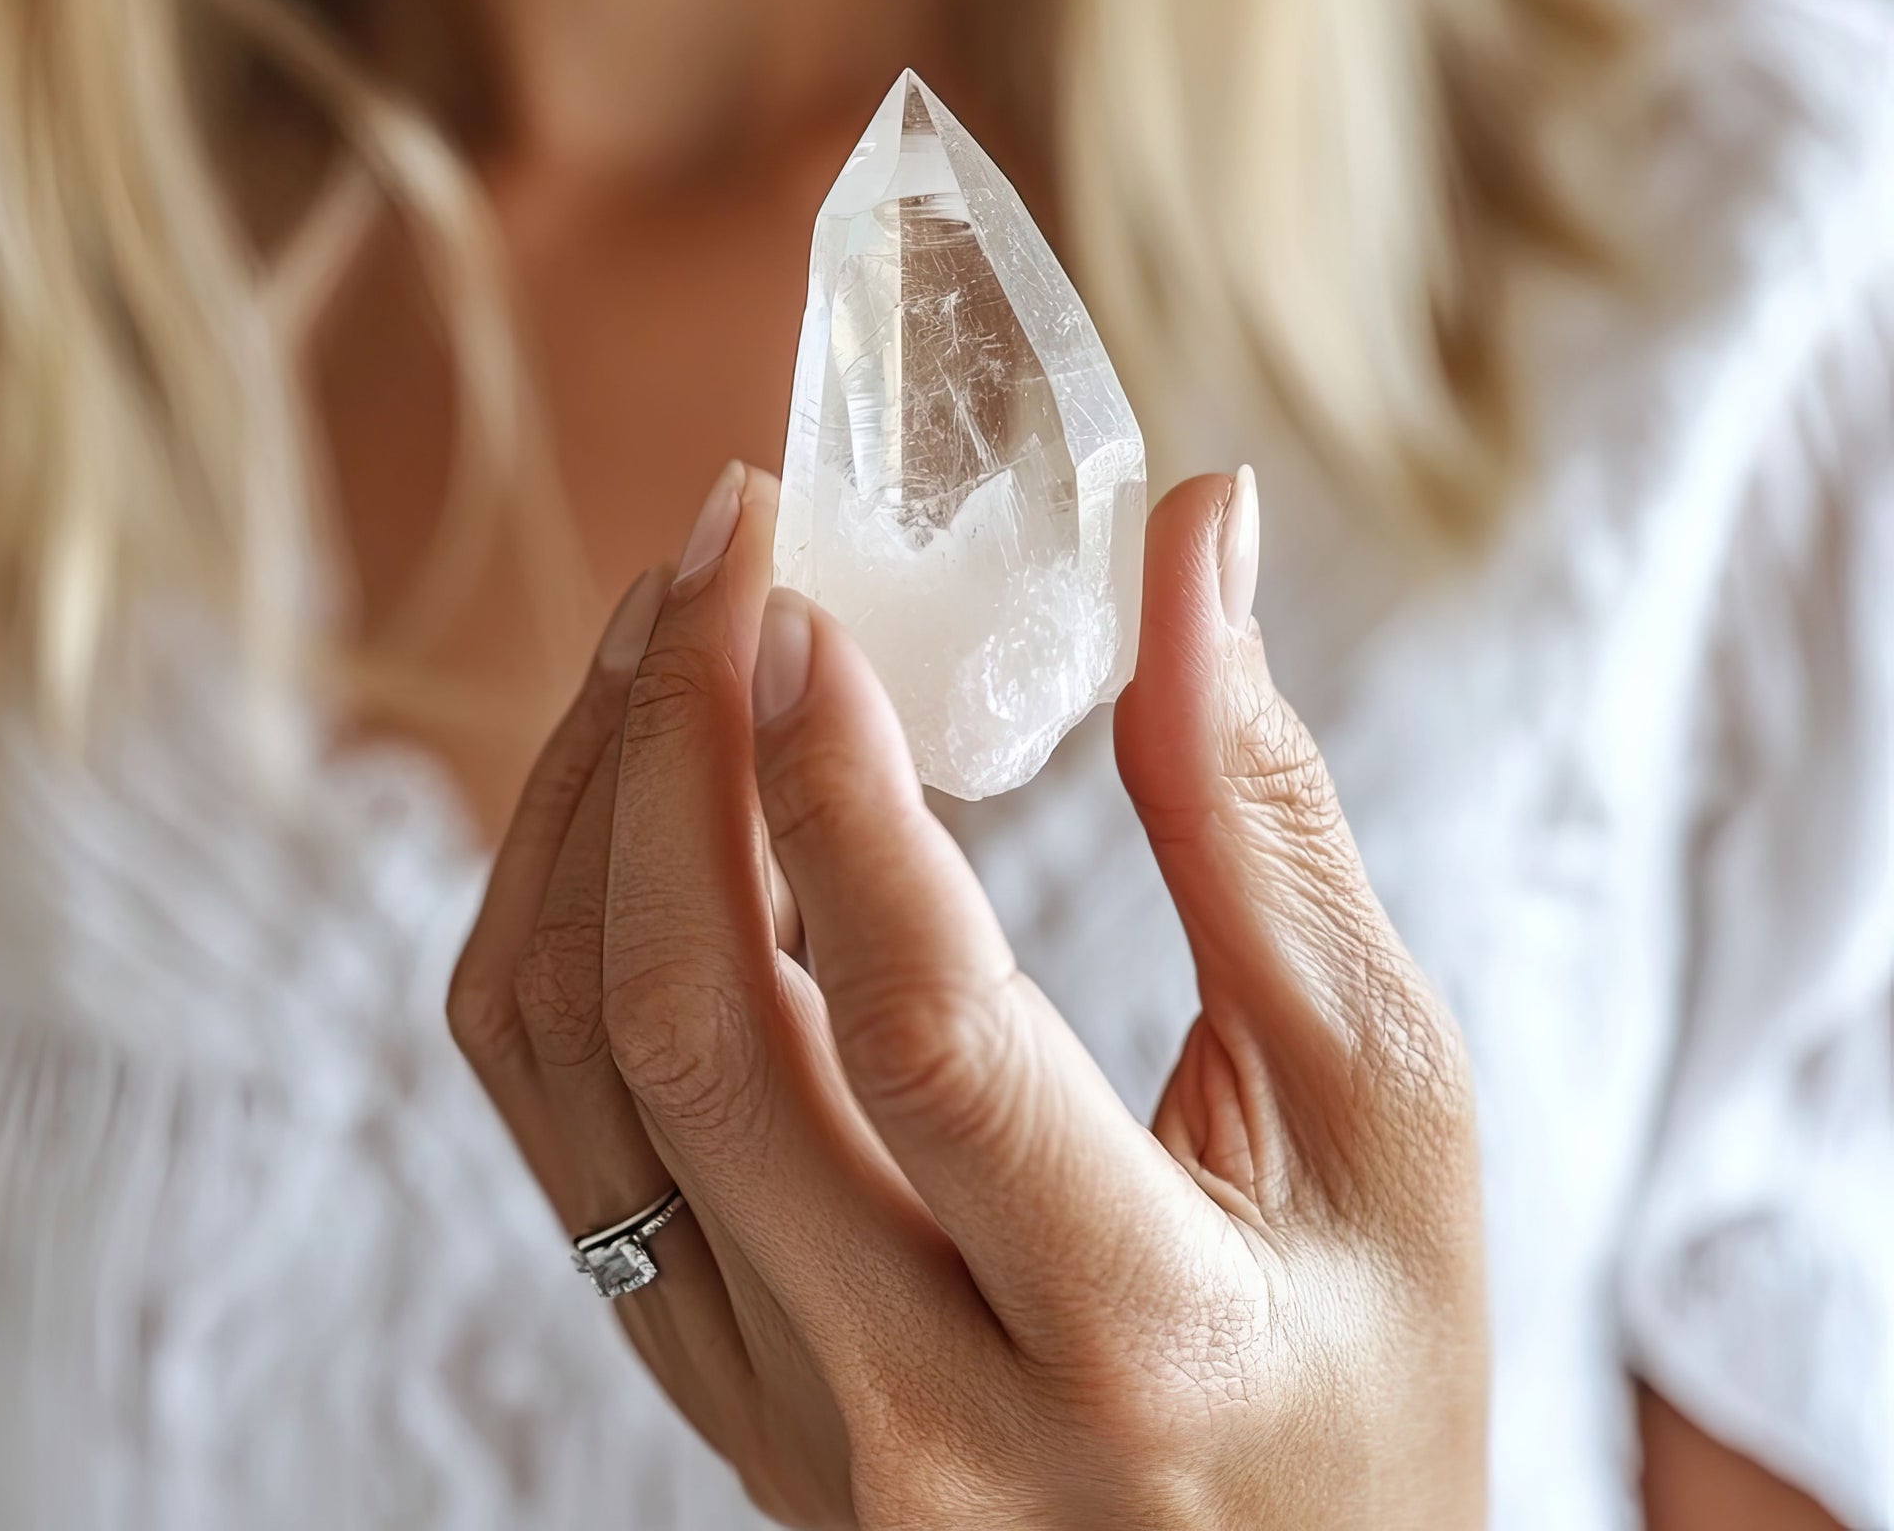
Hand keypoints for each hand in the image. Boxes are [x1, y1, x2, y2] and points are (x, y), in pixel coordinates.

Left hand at [449, 463, 1485, 1528]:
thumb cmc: (1368, 1354)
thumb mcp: (1381, 1097)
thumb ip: (1263, 815)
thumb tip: (1199, 533)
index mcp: (1136, 1336)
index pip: (925, 1029)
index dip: (841, 787)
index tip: (806, 600)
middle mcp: (914, 1410)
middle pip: (692, 1032)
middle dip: (674, 747)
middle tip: (723, 552)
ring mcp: (777, 1413)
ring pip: (580, 1070)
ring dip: (593, 813)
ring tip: (670, 634)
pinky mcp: (711, 1383)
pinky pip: (566, 1130)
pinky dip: (563, 926)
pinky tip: (641, 794)